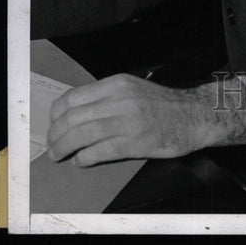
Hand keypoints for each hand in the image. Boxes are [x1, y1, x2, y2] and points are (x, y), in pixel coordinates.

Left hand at [47, 73, 245, 166]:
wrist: (193, 115)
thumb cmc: (162, 104)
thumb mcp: (132, 88)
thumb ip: (107, 97)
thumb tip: (75, 112)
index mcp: (117, 84)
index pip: (73, 97)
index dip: (57, 114)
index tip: (53, 123)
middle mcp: (120, 100)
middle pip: (73, 117)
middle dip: (55, 134)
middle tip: (52, 144)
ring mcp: (127, 121)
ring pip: (81, 135)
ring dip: (64, 147)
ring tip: (59, 155)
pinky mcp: (134, 142)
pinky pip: (98, 152)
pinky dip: (83, 158)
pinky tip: (80, 161)